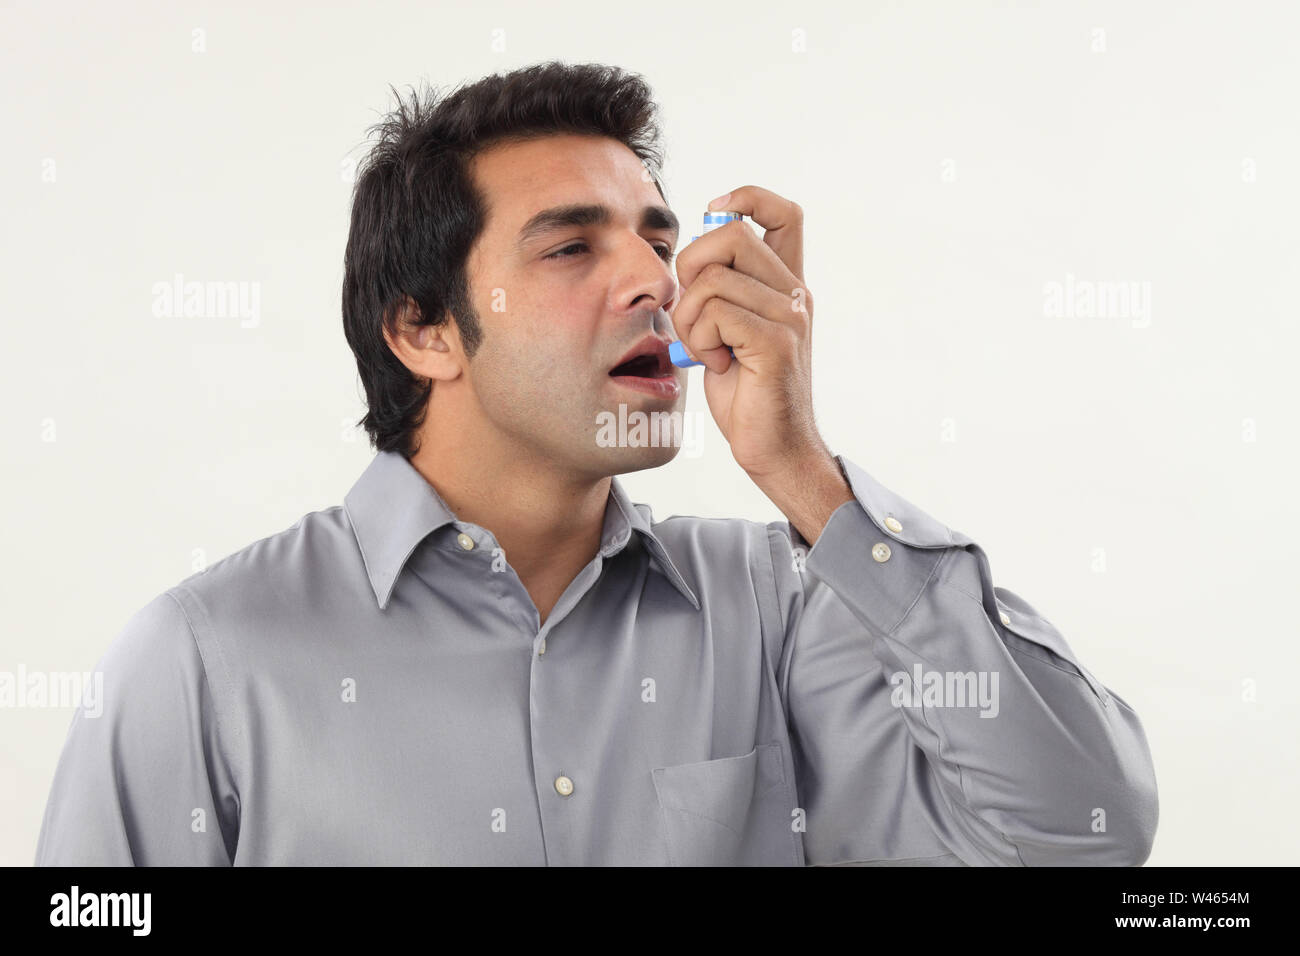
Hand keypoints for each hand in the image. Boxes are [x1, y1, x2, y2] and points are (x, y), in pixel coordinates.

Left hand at [669, 185, 824, 479]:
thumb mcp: (728, 331)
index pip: (784, 212)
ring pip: (712, 280)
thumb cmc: (746, 395)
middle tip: (694, 313)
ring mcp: (790, 317)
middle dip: (691, 268)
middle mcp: (795, 293)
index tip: (715, 215)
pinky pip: (715, 314)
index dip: (747, 199)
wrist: (775, 449)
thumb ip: (719, 292)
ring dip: (690, 317)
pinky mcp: (776, 343)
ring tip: (707, 349)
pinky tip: (717, 364)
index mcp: (787, 285)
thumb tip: (688, 256)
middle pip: (730, 235)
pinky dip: (700, 340)